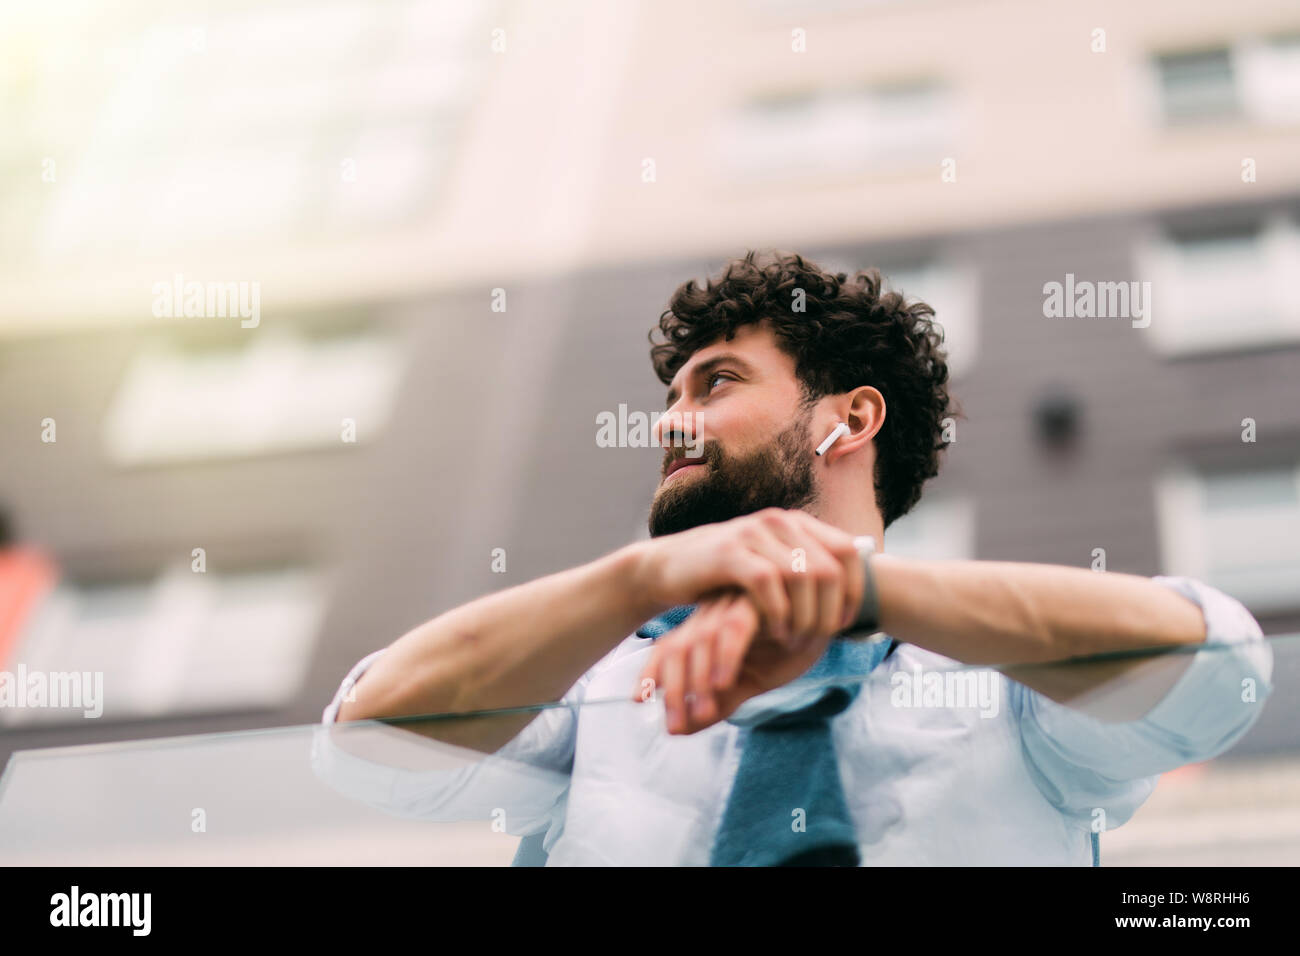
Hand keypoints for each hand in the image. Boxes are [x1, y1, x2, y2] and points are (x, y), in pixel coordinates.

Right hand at [631, 508, 865, 650]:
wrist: (670, 568)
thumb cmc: (727, 577)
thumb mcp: (772, 567)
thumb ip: (807, 571)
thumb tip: (854, 591)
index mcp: (797, 523)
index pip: (849, 552)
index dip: (853, 591)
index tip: (841, 623)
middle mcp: (779, 521)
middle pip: (830, 569)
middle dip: (828, 612)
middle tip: (816, 639)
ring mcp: (754, 533)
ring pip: (803, 576)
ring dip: (804, 616)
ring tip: (794, 638)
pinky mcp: (730, 552)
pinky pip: (769, 583)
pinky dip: (778, 613)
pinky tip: (773, 631)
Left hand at [632, 589, 844, 734]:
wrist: (830, 614)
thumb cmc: (786, 646)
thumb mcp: (749, 681)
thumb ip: (718, 702)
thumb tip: (678, 731)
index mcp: (707, 631)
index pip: (668, 650)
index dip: (652, 674)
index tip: (639, 701)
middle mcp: (715, 616)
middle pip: (679, 647)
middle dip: (673, 689)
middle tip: (676, 725)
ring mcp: (736, 606)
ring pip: (703, 639)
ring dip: (699, 679)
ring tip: (702, 712)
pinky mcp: (759, 600)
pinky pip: (736, 625)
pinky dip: (728, 653)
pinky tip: (728, 680)